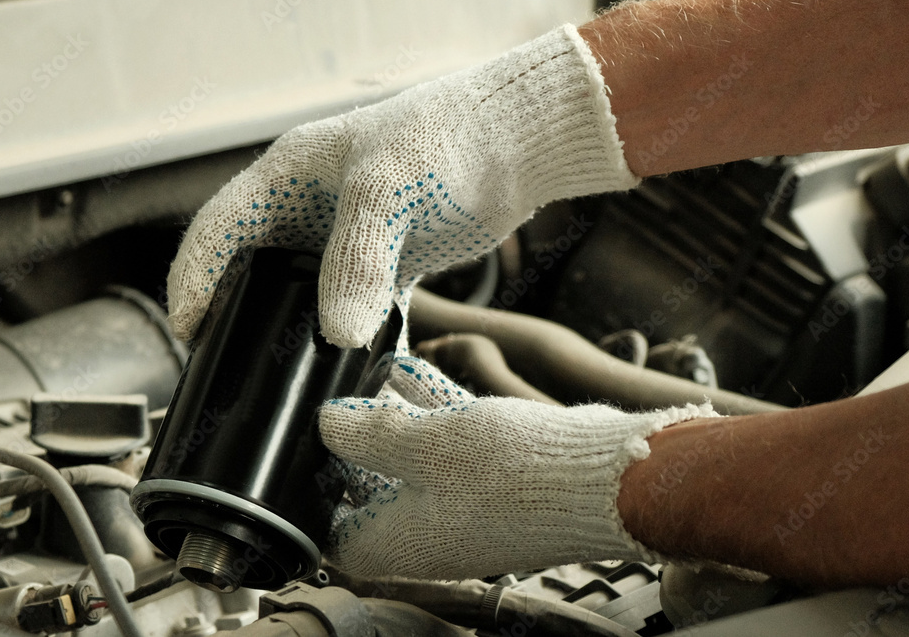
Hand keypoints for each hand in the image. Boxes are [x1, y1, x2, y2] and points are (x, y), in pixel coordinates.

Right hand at [167, 25, 637, 346]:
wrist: (516, 143)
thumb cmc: (447, 140)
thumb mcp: (389, 187)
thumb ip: (356, 257)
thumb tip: (336, 334)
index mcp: (289, 175)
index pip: (219, 228)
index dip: (194, 278)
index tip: (188, 329)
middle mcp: (310, 207)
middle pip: (252, 266)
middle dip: (234, 311)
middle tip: (226, 362)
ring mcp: (348, 237)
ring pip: (301, 291)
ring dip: (290, 329)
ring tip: (281, 376)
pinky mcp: (387, 262)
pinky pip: (353, 306)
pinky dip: (348, 336)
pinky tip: (349, 368)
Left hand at [318, 356, 716, 579]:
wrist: (606, 478)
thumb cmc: (513, 475)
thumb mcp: (424, 444)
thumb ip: (369, 434)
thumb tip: (328, 423)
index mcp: (402, 541)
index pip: (338, 538)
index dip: (315, 502)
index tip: (302, 463)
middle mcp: (432, 531)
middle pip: (374, 494)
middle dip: (355, 447)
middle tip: (335, 406)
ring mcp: (468, 507)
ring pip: (415, 461)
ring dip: (393, 420)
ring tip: (368, 374)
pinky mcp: (499, 481)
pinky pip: (451, 446)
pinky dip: (432, 412)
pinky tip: (415, 366)